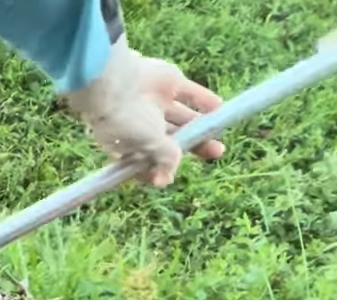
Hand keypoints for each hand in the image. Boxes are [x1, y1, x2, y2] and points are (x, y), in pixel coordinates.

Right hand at [67, 40, 224, 186]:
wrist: (116, 82)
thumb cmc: (125, 121)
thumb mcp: (146, 146)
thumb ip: (163, 158)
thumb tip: (166, 180)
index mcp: (129, 141)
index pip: (148, 159)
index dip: (161, 167)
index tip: (171, 176)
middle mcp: (142, 122)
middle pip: (172, 138)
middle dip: (193, 145)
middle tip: (216, 152)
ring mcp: (155, 101)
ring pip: (184, 116)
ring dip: (202, 125)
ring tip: (219, 131)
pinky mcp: (168, 81)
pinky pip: (191, 93)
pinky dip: (205, 100)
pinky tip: (218, 108)